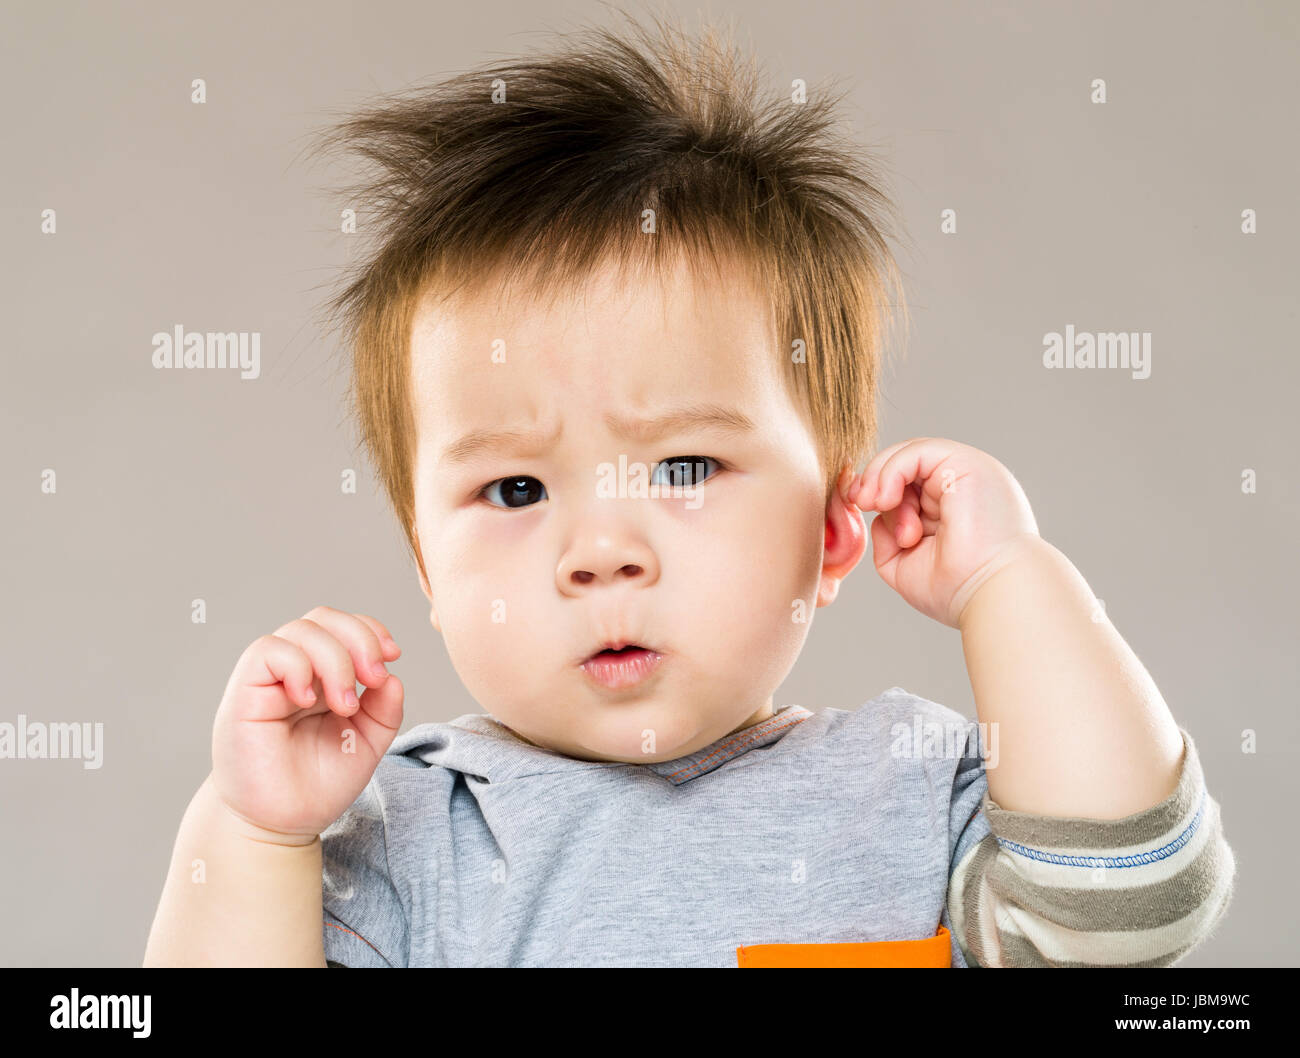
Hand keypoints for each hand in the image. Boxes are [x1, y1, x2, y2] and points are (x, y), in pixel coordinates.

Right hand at [211, 606, 403, 841]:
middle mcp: (296, 670)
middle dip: (360, 639)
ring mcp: (269, 679)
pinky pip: (268, 651)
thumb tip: (393, 674)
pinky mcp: (245, 692)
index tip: (393, 656)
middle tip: (374, 678)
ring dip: (335, 659)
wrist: (282, 824)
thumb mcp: (368, 742)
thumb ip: (384, 708)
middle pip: (325, 618)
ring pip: (302, 630)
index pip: (345, 627)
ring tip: (344, 704)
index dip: (371, 631)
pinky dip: (298, 666)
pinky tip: (308, 700)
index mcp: (325, 675)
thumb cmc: (319, 784)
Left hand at [841, 438, 1040, 627]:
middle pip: (905, 466)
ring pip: (909, 455)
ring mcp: (967, 472)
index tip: (859, 507)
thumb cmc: (956, 588)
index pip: (906, 483)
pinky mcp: (968, 463)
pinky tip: (886, 498)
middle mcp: (962, 486)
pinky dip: (892, 471)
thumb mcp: (903, 562)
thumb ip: (885, 532)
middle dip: (875, 482)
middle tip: (863, 503)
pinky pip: (918, 452)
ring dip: (882, 478)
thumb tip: (877, 507)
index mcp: (952, 507)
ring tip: (876, 504)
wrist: (991, 594)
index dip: (877, 488)